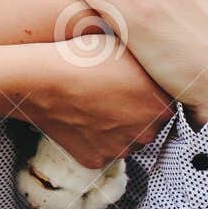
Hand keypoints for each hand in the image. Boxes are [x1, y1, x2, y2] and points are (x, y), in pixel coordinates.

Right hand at [19, 39, 172, 167]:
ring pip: (125, 139)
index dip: (147, 91)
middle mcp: (148, 132)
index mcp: (162, 105)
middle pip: (148, 124)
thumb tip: (157, 65)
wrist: (42, 80)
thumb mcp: (126, 48)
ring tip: (92, 104)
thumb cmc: (81, 59)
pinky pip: (101, 150)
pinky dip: (93, 139)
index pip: (165, 103)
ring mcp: (122, 149)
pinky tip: (80, 118)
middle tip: (109, 93)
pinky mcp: (97, 160)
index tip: (130, 83)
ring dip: (115, 127)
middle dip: (134, 112)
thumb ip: (150, 65)